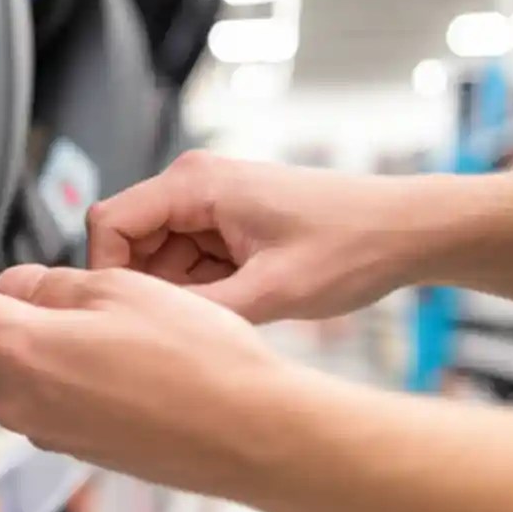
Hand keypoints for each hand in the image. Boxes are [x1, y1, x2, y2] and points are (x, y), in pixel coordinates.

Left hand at [0, 218, 302, 495]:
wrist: (251, 434)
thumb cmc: (199, 365)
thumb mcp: (119, 289)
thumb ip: (51, 284)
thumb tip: (17, 290)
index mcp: (19, 347)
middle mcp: (19, 397)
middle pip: (4, 322)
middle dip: (43, 303)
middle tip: (116, 307)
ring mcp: (45, 428)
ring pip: (38, 354)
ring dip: (73, 339)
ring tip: (142, 347)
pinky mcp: (72, 445)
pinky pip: (64, 387)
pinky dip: (91, 371)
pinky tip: (142, 374)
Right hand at [87, 151, 422, 322]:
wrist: (406, 231)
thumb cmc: (353, 245)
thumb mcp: (271, 292)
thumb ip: (199, 309)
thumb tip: (143, 327)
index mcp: (195, 183)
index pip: (108, 223)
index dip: (106, 274)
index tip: (129, 316)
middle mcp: (194, 185)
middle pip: (126, 243)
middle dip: (144, 288)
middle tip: (179, 328)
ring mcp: (208, 205)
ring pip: (154, 258)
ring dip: (176, 293)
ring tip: (221, 317)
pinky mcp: (224, 224)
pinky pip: (184, 262)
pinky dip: (198, 291)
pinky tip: (235, 308)